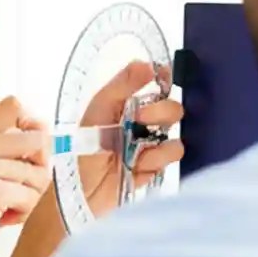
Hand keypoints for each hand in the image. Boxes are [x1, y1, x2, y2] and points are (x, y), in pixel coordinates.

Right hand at [0, 97, 51, 256]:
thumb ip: (3, 153)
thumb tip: (49, 138)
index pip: (13, 106)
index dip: (34, 126)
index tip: (30, 154)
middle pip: (37, 138)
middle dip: (39, 169)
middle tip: (16, 192)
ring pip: (39, 172)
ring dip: (29, 197)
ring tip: (1, 211)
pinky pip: (32, 196)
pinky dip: (22, 213)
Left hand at [78, 61, 184, 215]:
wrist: (81, 192)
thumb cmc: (83, 149)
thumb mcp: (98, 110)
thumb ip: (122, 85)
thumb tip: (147, 64)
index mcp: (126, 104)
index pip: (155, 84)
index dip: (164, 79)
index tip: (163, 79)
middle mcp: (141, 122)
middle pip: (171, 107)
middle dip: (160, 111)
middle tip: (141, 119)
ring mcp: (149, 145)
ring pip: (176, 132)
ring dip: (158, 139)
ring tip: (137, 149)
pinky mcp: (155, 166)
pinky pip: (172, 154)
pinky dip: (157, 158)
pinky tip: (139, 164)